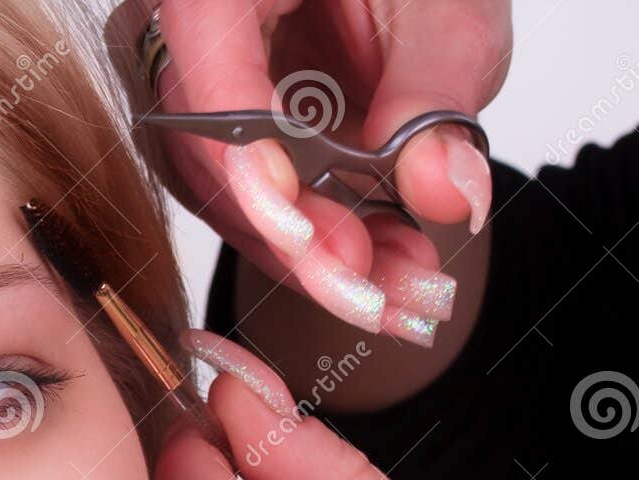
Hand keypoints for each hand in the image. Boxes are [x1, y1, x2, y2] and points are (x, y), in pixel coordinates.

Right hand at [111, 0, 510, 340]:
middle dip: (295, 239)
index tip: (302, 233)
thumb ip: (437, 86)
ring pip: (225, 193)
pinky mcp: (233, 130)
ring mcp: (205, 90)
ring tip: (397, 287)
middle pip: (210, 156)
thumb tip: (441, 189)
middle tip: (370, 292)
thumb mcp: (445, 3)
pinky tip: (381, 262)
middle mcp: (192, 40)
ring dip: (309, 255)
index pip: (209, 76)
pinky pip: (254, 196)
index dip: (249, 166)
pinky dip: (316, 236)